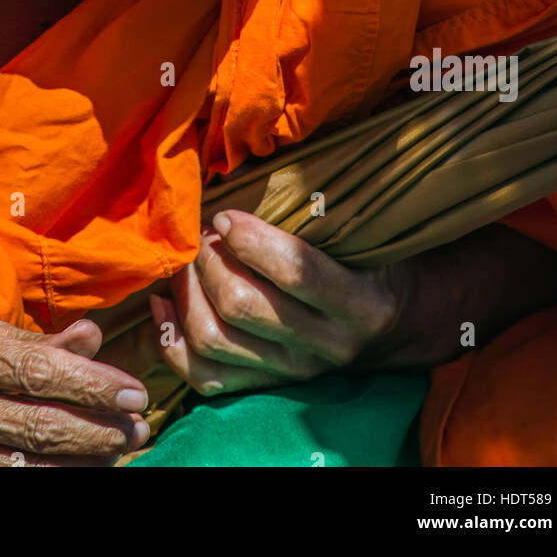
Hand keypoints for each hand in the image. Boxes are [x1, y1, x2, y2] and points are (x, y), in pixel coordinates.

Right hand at [0, 316, 149, 465]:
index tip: (132, 391)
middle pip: (33, 418)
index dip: (90, 382)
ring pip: (21, 460)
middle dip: (95, 427)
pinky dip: (44, 478)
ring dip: (79, 459)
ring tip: (117, 451)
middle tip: (137, 428)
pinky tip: (75, 472)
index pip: (34, 367)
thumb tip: (92, 336)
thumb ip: (30, 340)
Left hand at [149, 210, 399, 395]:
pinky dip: (172, 341)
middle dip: (208, 260)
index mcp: (359, 302)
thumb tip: (242, 171)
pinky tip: (163, 302)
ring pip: (215, 340)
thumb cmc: (368, 258)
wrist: (393, 325)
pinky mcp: (266, 386)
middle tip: (203, 233)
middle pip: (241, 305)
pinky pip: (204, 376)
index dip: (250, 239)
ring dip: (187, 292)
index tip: (225, 214)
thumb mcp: (360, 231)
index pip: (296, 271)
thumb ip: (314, 210)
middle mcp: (326, 345)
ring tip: (187, 260)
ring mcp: (294, 372)